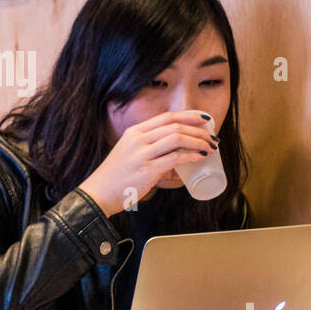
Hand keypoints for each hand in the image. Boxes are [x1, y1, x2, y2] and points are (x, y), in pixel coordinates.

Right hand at [78, 110, 218, 215]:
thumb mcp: (128, 152)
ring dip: (198, 142)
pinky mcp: (147, 170)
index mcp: (134, 131)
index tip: (203, 119)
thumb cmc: (116, 176)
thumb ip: (147, 149)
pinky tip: (200, 157)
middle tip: (211, 135)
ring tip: (210, 147)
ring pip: (177, 139)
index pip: (166, 117)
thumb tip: (174, 158)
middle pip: (175, 126)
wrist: (98, 193)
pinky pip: (175, 158)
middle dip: (198, 129)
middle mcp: (138, 139)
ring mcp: (142, 154)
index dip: (188, 116)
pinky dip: (191, 156)